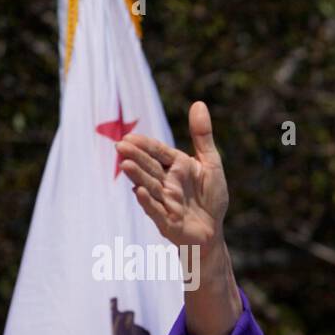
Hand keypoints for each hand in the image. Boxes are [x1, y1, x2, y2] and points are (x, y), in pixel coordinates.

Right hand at [117, 101, 227, 249]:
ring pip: (149, 186)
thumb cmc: (211, 198)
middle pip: (150, 167)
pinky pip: (156, 211)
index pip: (158, 152)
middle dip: (136, 157)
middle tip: (120, 145)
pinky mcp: (166, 221)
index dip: (146, 145)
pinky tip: (139, 192)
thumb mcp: (211, 164)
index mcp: (176, 167)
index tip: (131, 137)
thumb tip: (198, 103)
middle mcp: (167, 182)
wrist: (213, 232)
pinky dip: (148, 202)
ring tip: (125, 165)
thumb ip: (202, 136)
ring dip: (138, 176)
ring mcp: (164, 202)